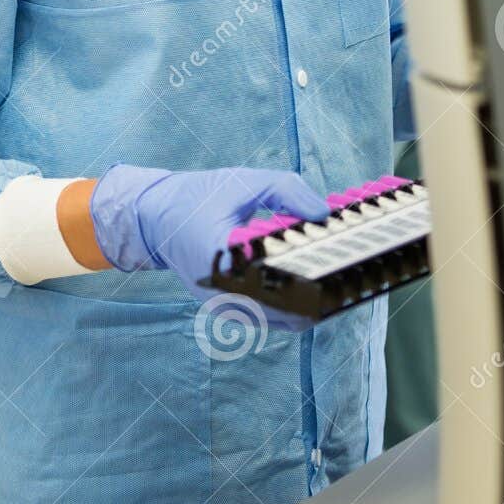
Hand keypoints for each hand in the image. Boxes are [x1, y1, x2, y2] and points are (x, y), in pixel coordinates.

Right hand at [89, 164, 327, 312]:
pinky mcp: (225, 309)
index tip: (341, 267)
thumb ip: (286, 190)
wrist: (157, 218)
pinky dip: (289, 307)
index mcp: (223, 257)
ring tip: (334, 286)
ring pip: (278, 320)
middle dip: (318, 297)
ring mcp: (222, 304)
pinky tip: (309, 290)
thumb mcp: (243, 182)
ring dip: (306, 306)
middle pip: (285, 310)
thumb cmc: (199, 196)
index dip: (313, 279)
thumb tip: (324, 213)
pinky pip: (266, 317)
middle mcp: (221, 290)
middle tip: (347, 281)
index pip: (279, 280)